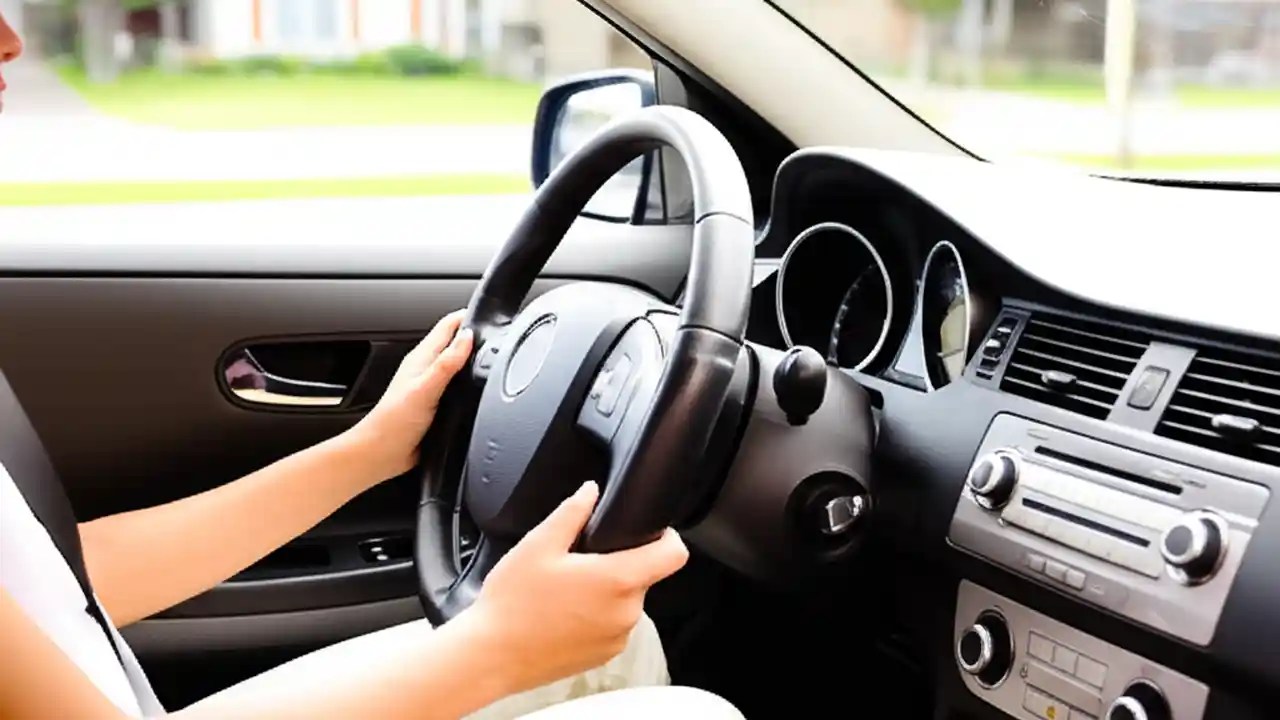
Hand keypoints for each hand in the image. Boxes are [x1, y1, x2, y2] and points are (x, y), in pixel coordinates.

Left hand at [344, 310, 473, 483]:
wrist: (382, 453)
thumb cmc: (393, 422)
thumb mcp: (424, 388)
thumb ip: (446, 363)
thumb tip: (467, 338)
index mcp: (421, 359)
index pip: (447, 327)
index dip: (465, 317)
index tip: (485, 314)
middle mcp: (426, 370)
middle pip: (453, 344)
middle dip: (473, 336)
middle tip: (495, 334)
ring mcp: (431, 388)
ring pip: (456, 366)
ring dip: (471, 361)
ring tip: (490, 357)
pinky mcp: (436, 406)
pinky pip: (456, 389)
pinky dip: (468, 385)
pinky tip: (477, 390)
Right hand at [465, 482, 689, 694]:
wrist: (491, 656)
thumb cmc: (512, 604)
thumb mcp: (538, 545)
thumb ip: (572, 512)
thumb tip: (590, 492)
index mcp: (617, 580)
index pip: (674, 554)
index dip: (667, 536)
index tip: (650, 531)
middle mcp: (626, 612)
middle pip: (644, 575)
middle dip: (619, 563)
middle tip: (580, 561)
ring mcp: (617, 638)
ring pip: (626, 601)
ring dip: (607, 591)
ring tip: (566, 589)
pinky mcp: (604, 656)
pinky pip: (613, 625)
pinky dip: (597, 615)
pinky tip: (563, 612)